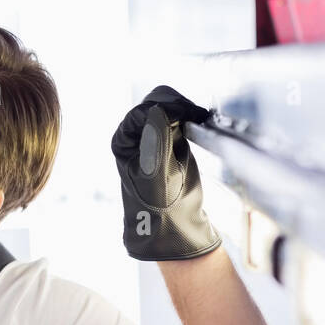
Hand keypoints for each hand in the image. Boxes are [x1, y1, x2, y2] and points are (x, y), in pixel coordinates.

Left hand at [110, 85, 221, 260]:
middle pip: (153, 102)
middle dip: (174, 104)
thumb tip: (157, 110)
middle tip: (196, 115)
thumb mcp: (159, 174)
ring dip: (183, 108)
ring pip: (167, 105)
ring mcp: (154, 135)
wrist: (176, 222)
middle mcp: (135, 135)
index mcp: (123, 141)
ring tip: (200, 119)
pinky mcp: (172, 138)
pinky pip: (179, 116)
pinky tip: (201, 122)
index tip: (188, 113)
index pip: (141, 112)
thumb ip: (158, 141)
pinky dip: (190, 115)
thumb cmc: (162, 204)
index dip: (165, 108)